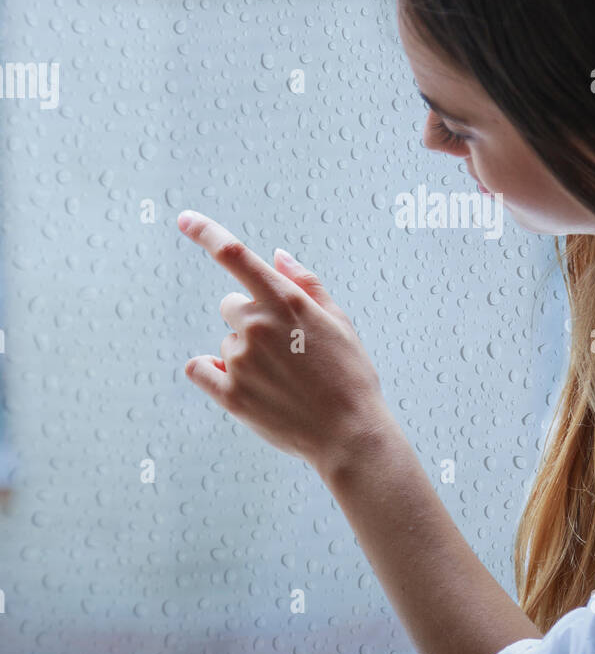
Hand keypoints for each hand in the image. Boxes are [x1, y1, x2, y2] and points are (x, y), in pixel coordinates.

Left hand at [178, 210, 392, 477]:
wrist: (350, 434)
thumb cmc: (351, 376)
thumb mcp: (339, 322)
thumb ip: (305, 284)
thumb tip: (277, 255)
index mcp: (286, 302)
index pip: (236, 256)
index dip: (206, 233)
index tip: (184, 219)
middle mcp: (257, 326)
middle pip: (231, 306)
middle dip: (250, 320)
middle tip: (285, 349)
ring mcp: (241, 361)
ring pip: (225, 342)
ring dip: (244, 354)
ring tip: (282, 380)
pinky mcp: (230, 394)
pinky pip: (200, 369)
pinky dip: (213, 374)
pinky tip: (242, 386)